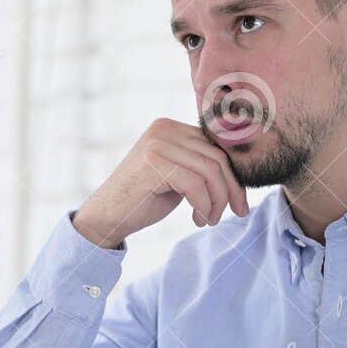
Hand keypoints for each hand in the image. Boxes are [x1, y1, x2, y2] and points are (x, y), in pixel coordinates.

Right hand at [73, 118, 248, 248]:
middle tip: (237, 213)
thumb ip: (199, 165)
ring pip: (210, 171)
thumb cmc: (143, 199)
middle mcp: (164, 129)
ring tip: (210, 219)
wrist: (106, 217)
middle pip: (217, 157)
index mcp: (170, 127)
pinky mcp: (153, 164)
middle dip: (231, 189)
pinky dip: (203, 206)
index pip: (216, 147)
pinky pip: (195, 184)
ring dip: (217, 201)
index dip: (235, 176)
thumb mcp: (177, 175)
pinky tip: (197, 219)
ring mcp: (157, 144)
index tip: (240, 203)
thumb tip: (240, 172)